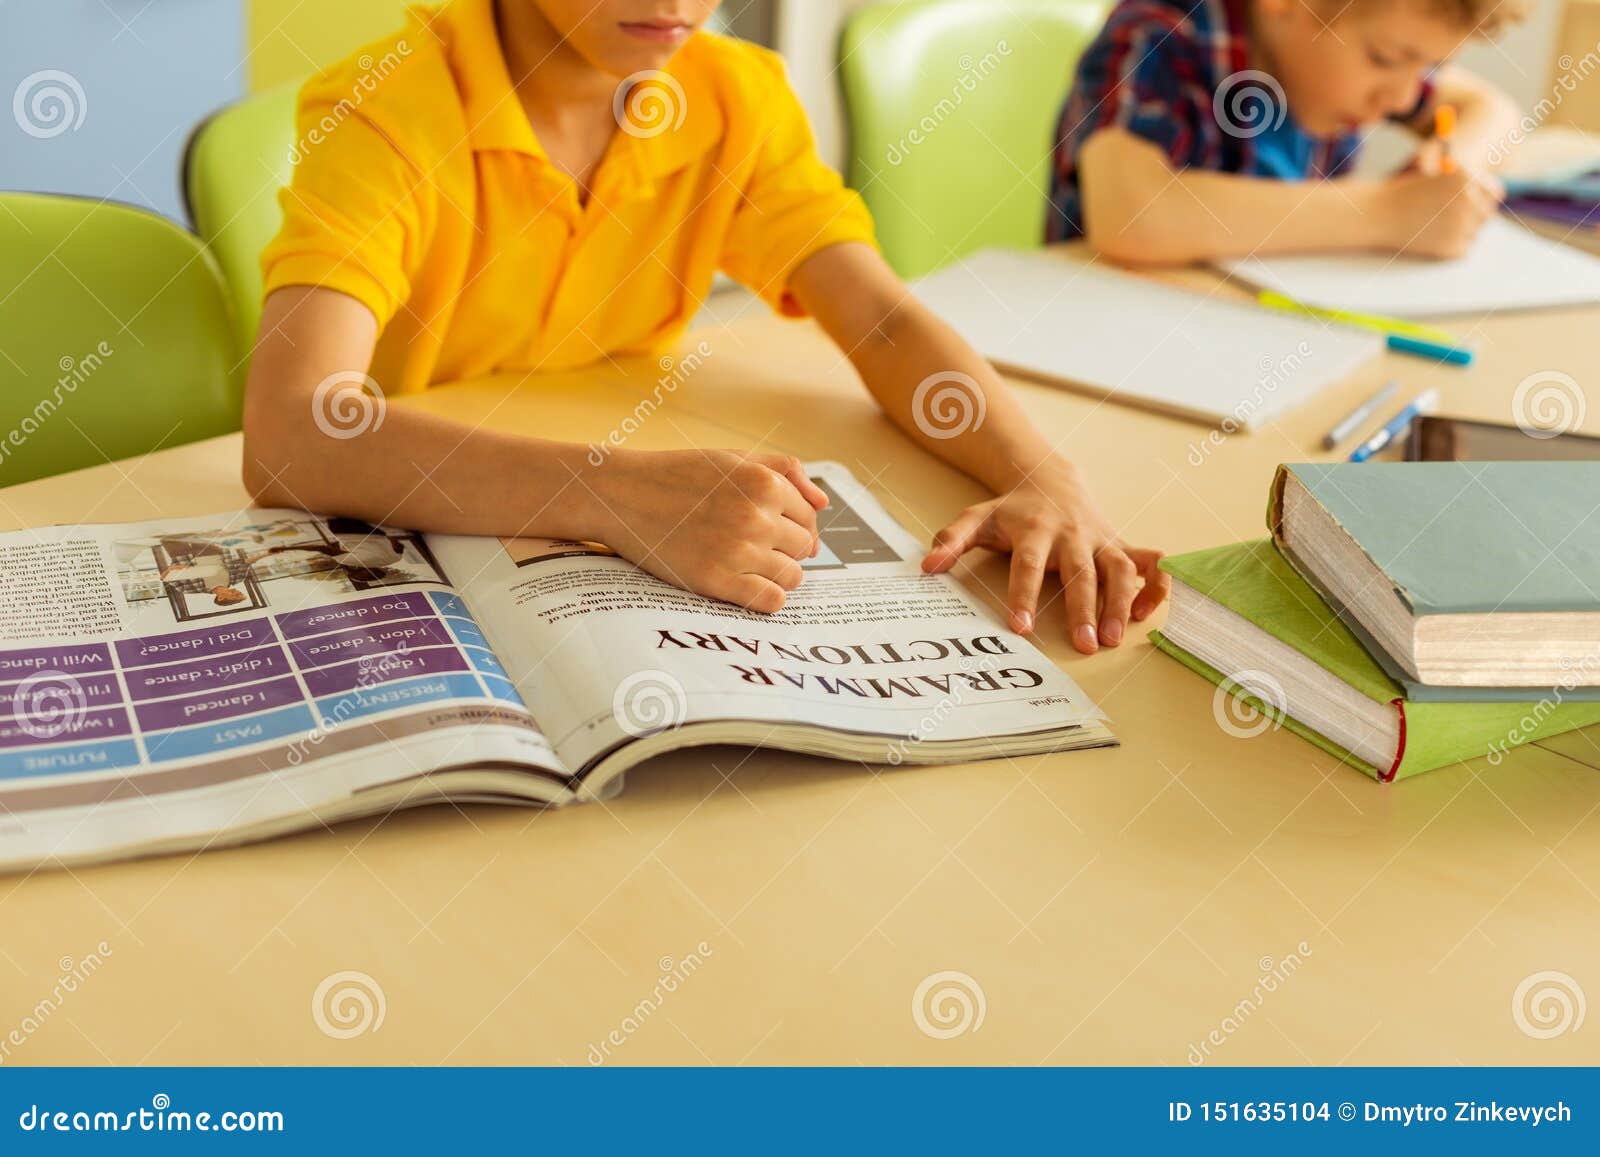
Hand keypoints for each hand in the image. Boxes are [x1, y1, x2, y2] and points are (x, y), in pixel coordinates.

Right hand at [594, 449, 825, 612]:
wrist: (622, 495)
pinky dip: (767, 597)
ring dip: (779, 573)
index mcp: (764, 482)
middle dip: (786, 548)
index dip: (796, 524)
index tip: (774, 528)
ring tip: (751, 564)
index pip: (810, 516)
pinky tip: (747, 584)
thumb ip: (785, 471)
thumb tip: (824, 504)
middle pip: (803, 547)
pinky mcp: (717, 581)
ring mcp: (737, 551)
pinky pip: (771, 601)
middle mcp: (756, 516)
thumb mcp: (734, 458)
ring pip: (793, 576)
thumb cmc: (679, 475)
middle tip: (754, 544)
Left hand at [921, 462, 1168, 654]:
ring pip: (1119, 569)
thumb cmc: (1012, 509)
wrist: (1051, 479)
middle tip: (1084, 646)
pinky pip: (1147, 563)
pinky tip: (1146, 612)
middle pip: (1080, 572)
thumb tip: (927, 566)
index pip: (1028, 565)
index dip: (1024, 595)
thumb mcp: (977, 517)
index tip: (1021, 627)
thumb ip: (952, 540)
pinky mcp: (1120, 545)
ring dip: (1121, 603)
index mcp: (1035, 529)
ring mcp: (1100, 539)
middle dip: (1083, 609)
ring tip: (1114, 639)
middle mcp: (1072, 534)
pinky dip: (1155, 584)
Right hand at [1375, 169, 1503, 258]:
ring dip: (1460, 232)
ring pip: (1474, 233)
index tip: (1470, 202)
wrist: (1375, 214)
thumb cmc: (1402, 193)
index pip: (1496, 193)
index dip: (1483, 198)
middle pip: (1487, 215)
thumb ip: (1466, 184)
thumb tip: (1496, 196)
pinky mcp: (1451, 247)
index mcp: (1468, 177)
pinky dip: (1450, 246)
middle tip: (1446, 218)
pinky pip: (1463, 248)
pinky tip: (1430, 238)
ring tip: (1433, 227)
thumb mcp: (1438, 176)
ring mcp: (1461, 225)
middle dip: (1471, 216)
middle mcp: (1469, 200)